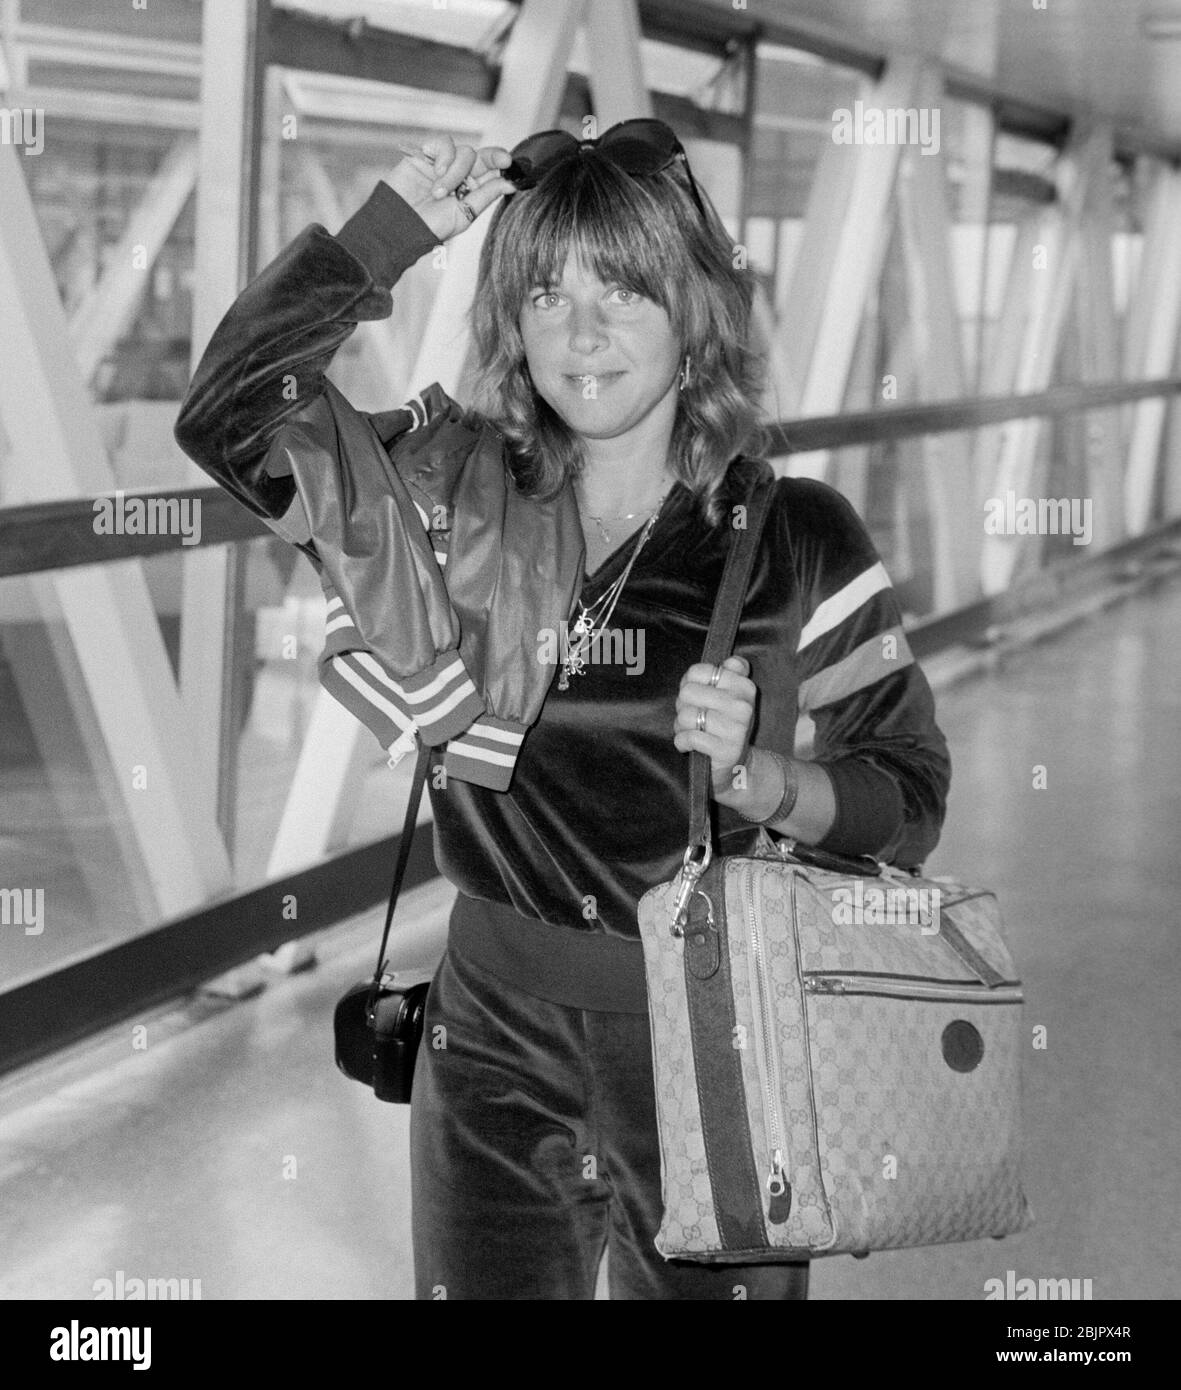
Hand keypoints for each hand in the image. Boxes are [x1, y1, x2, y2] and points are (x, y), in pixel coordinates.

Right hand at [387, 135, 515, 241]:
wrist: (398, 224)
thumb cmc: (431, 226)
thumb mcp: (465, 213)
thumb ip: (486, 195)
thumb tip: (510, 183)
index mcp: (470, 190)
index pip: (490, 171)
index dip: (501, 163)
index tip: (511, 162)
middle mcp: (459, 175)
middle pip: (481, 157)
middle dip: (492, 158)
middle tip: (503, 160)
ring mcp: (442, 164)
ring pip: (464, 152)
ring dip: (456, 172)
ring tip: (439, 192)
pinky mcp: (425, 154)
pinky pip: (444, 143)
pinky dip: (444, 157)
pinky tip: (436, 172)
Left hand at [673, 656, 757, 797]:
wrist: (738, 768)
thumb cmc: (726, 726)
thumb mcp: (731, 697)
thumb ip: (728, 673)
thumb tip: (731, 660)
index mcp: (744, 687)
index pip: (700, 671)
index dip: (689, 683)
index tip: (696, 696)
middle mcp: (743, 706)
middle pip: (688, 692)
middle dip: (682, 706)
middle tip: (692, 716)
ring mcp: (736, 729)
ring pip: (686, 715)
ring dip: (681, 726)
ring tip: (691, 731)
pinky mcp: (725, 750)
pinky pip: (689, 737)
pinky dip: (682, 742)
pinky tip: (690, 745)